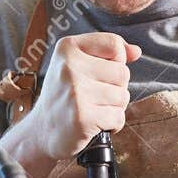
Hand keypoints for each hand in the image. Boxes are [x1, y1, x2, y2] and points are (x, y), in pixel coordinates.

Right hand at [23, 32, 139, 163]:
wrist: (41, 132)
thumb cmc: (64, 97)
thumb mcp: (77, 65)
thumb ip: (107, 53)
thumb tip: (136, 51)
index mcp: (67, 48)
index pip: (114, 45)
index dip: (117, 61)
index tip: (102, 74)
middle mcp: (69, 67)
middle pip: (123, 73)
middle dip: (116, 88)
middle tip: (94, 97)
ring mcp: (76, 92)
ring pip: (123, 96)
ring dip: (114, 108)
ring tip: (93, 110)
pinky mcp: (83, 117)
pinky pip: (118, 117)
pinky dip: (112, 124)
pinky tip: (94, 123)